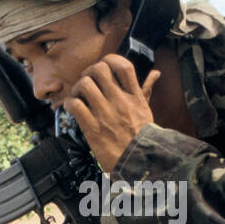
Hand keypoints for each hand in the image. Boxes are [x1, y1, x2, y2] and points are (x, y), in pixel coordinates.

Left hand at [63, 54, 159, 171]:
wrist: (139, 163)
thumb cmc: (142, 138)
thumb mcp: (146, 111)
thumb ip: (146, 90)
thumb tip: (155, 73)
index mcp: (134, 96)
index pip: (123, 66)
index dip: (110, 60)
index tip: (104, 66)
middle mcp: (120, 101)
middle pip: (99, 69)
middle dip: (89, 73)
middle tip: (87, 82)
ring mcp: (106, 114)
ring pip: (84, 84)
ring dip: (77, 88)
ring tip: (78, 96)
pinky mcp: (93, 128)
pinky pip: (75, 105)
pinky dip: (69, 104)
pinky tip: (72, 109)